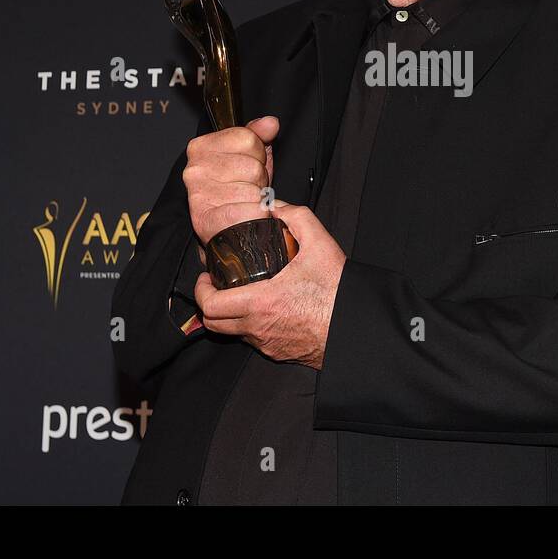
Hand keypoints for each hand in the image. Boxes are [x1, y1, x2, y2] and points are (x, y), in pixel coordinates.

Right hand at [183, 115, 278, 244]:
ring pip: (253, 190)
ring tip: (244, 203)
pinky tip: (244, 216)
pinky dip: (256, 217)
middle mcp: (196, 170)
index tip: (247, 165)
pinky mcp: (210, 220)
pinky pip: (251, 212)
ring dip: (257, 199)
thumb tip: (270, 123)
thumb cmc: (234, 191)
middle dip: (258, 179)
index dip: (256, 154)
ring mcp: (200, 195)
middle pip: (252, 166)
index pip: (247, 138)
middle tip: (246, 188)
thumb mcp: (246, 156)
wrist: (222, 230)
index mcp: (201, 147)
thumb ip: (257, 135)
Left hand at [194, 201, 345, 369]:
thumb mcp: (319, 244)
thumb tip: (274, 206)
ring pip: (233, 333)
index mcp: (261, 303)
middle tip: (215, 286)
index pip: (211, 305)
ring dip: (229, 315)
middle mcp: (259, 328)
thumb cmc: (338, 292)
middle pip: (214, 324)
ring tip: (238, 295)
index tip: (206, 277)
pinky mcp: (279, 352)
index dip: (201, 290)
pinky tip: (263, 308)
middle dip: (209, 303)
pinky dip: (250, 326)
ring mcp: (268, 343)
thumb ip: (295, 217)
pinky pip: (254, 341)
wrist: (356, 326)